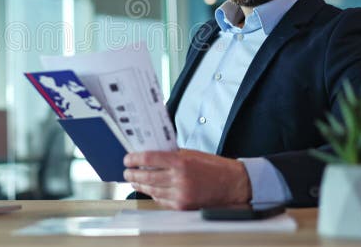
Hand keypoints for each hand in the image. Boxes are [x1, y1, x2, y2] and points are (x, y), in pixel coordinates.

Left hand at [123, 149, 251, 209]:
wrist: (233, 184)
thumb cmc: (214, 167)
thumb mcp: (192, 154)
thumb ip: (172, 155)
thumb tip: (152, 156)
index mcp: (180, 162)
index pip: (149, 159)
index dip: (134, 159)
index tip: (127, 159)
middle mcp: (179, 179)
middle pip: (146, 176)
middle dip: (133, 174)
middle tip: (127, 172)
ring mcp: (180, 194)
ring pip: (152, 190)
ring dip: (141, 185)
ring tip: (135, 181)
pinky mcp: (182, 206)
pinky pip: (161, 200)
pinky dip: (154, 195)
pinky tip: (150, 190)